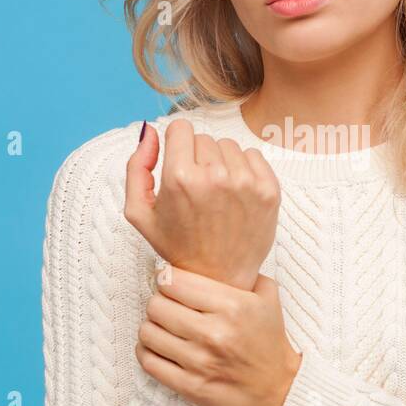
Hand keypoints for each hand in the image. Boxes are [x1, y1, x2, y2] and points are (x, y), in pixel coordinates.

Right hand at [125, 119, 279, 291]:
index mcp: (180, 178)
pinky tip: (235, 195)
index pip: (181, 128)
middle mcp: (215, 176)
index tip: (180, 164)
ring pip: (229, 146)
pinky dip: (244, 169)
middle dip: (198, 158)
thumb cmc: (177, 245)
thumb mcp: (140, 212)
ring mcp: (246, 183)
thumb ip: (136, 166)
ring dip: (221, 163)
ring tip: (217, 194)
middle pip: (204, 138)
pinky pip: (253, 156)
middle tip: (198, 190)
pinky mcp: (269, 190)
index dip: (177, 145)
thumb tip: (150, 130)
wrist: (218, 277)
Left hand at [136, 262, 300, 405]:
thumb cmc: (269, 340)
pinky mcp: (190, 386)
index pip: (174, 281)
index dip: (167, 278)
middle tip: (168, 305)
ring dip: (151, 327)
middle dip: (158, 301)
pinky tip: (158, 347)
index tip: (171, 282)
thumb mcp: (267, 297)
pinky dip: (147, 351)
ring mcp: (200, 362)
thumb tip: (211, 254)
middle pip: (156, 305)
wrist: (279, 390)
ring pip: (148, 332)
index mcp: (233, 306)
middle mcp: (215, 333)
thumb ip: (243, 271)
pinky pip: (149, 362)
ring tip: (163, 326)